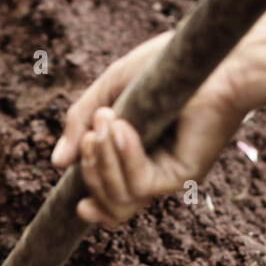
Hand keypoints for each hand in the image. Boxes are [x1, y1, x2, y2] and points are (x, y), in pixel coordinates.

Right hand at [51, 32, 244, 228]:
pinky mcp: (182, 175)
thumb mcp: (109, 90)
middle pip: (111, 204)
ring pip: (121, 201)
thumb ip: (80, 122)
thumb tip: (59, 163)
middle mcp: (155, 173)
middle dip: (91, 171)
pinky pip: (140, 184)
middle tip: (92, 132)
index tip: (78, 205)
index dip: (93, 207)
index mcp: (137, 157)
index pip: (112, 198)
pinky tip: (124, 127)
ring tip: (105, 124)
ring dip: (102, 164)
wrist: (207, 58)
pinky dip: (125, 157)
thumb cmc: (163, 67)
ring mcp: (169, 177)